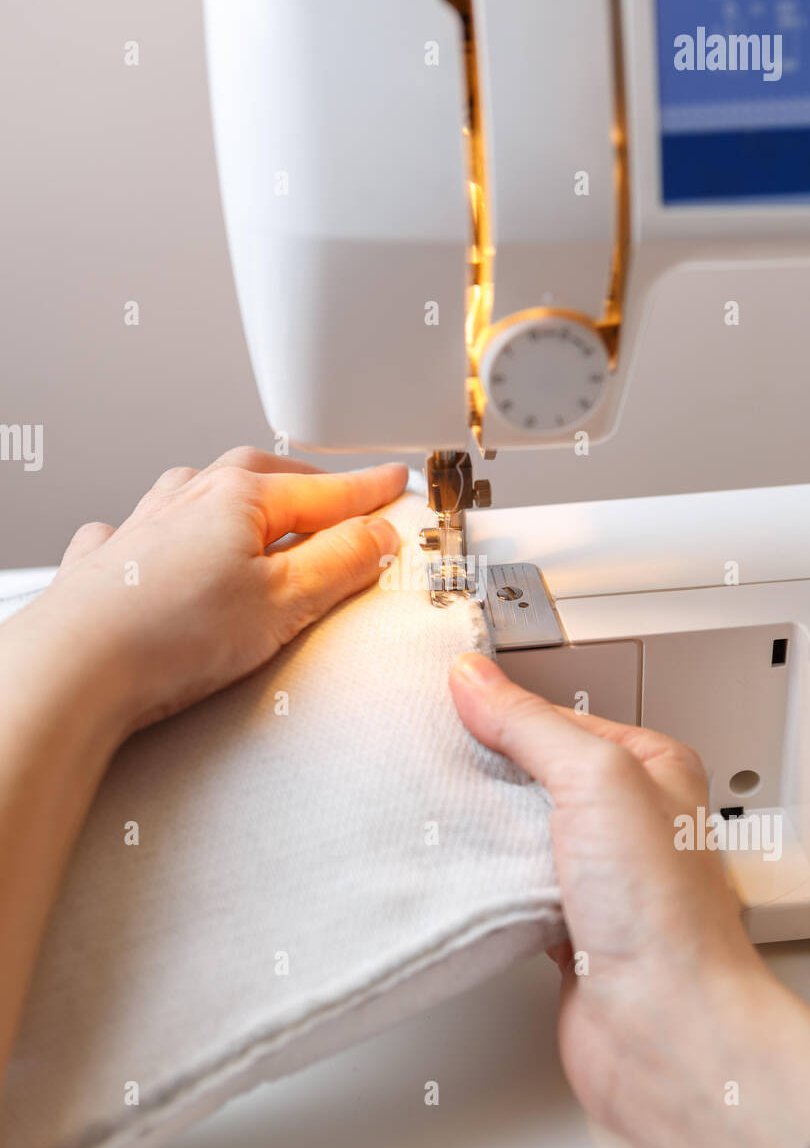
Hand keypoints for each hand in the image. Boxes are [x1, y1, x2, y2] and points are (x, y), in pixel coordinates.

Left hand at [0, 449, 406, 1080]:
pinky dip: (172, 533)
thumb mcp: (283, 601)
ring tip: (268, 524)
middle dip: (310, 490)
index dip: (370, 490)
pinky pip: (149, 528)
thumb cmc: (168, 633)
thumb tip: (378, 536)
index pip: (327, 489)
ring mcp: (145, 524)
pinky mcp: (111, 560)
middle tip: (345, 507)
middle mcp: (190, 496)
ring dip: (245, 505)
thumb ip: (339, 563)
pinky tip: (175, 550)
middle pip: (268, 481)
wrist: (74, 666)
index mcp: (241, 496)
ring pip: (207, 496)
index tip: (396, 484)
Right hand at [450, 653, 809, 1147]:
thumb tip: (476, 680)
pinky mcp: (570, 930)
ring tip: (442, 815)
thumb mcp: (594, 780)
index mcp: (652, 771)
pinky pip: (514, 891)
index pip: (562, 718)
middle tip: (437, 756)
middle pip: (539, 776)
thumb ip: (530, 725)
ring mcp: (601, 879)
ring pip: (525, 835)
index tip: (453, 701)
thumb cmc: (664, 917)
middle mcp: (631, 823)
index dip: (507, 710)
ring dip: (487, 832)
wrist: (666, 1031)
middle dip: (490, 772)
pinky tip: (465, 878)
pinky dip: (487, 885)